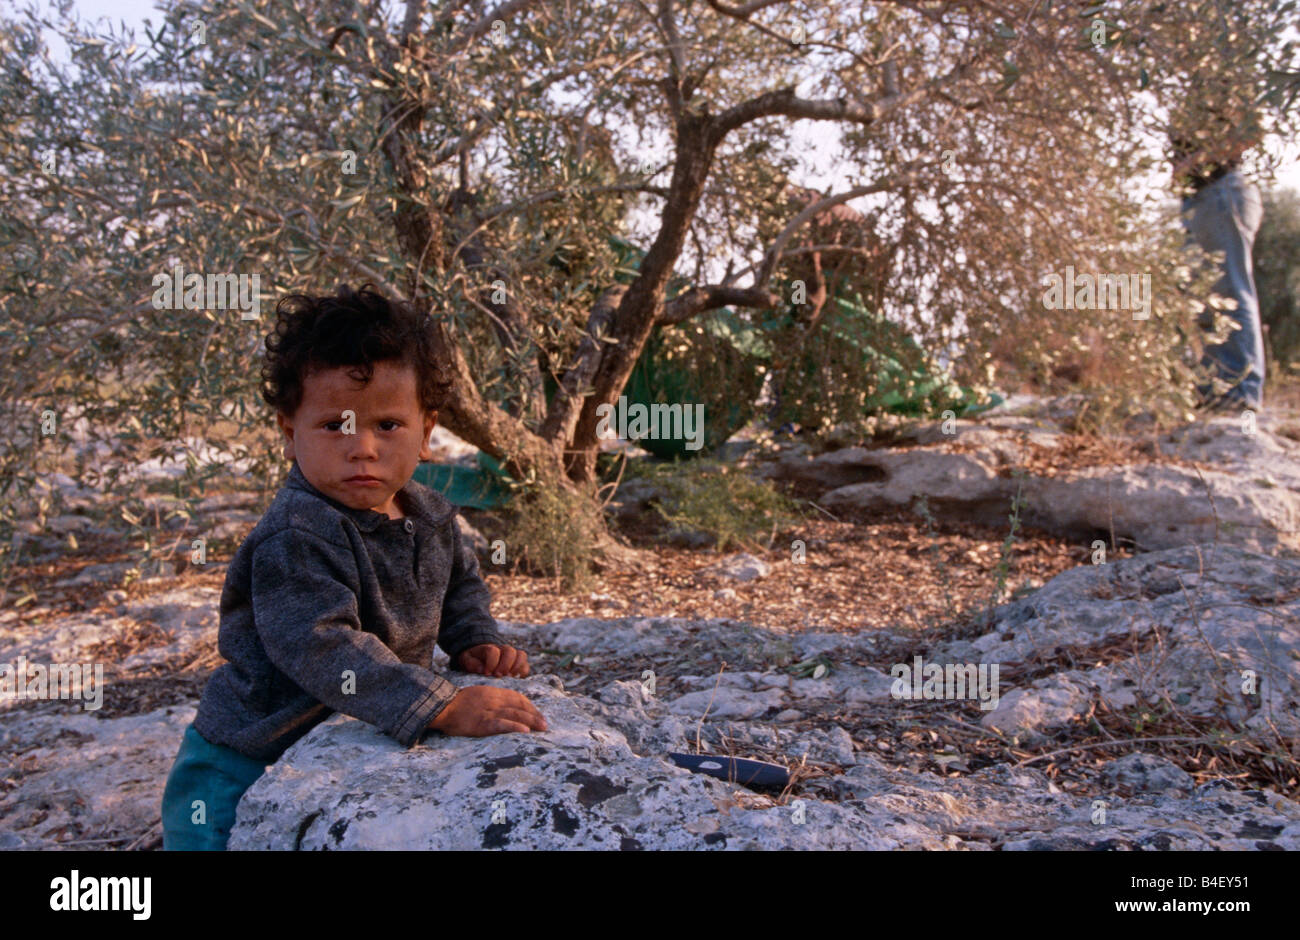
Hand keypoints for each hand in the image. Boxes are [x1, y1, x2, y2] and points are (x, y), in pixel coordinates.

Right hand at [428, 685, 546, 735]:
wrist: (441, 706)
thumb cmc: (457, 703)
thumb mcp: (477, 696)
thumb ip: (491, 700)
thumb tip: (504, 708)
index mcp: (492, 693)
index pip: (517, 697)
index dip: (530, 706)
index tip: (538, 714)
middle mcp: (493, 701)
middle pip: (519, 706)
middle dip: (534, 715)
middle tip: (545, 725)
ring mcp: (488, 712)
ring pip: (514, 715)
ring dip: (530, 721)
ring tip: (541, 728)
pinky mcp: (481, 723)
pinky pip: (501, 724)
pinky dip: (514, 727)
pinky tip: (524, 732)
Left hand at [457, 643, 529, 676]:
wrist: (479, 657)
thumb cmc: (473, 660)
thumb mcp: (466, 660)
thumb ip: (471, 663)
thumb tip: (481, 669)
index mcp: (488, 648)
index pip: (493, 650)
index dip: (491, 662)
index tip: (486, 673)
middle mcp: (502, 649)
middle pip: (509, 651)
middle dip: (505, 664)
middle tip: (498, 676)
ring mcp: (511, 656)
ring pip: (521, 655)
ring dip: (516, 667)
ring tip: (508, 678)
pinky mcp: (518, 665)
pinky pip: (526, 666)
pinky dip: (522, 673)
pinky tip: (513, 680)